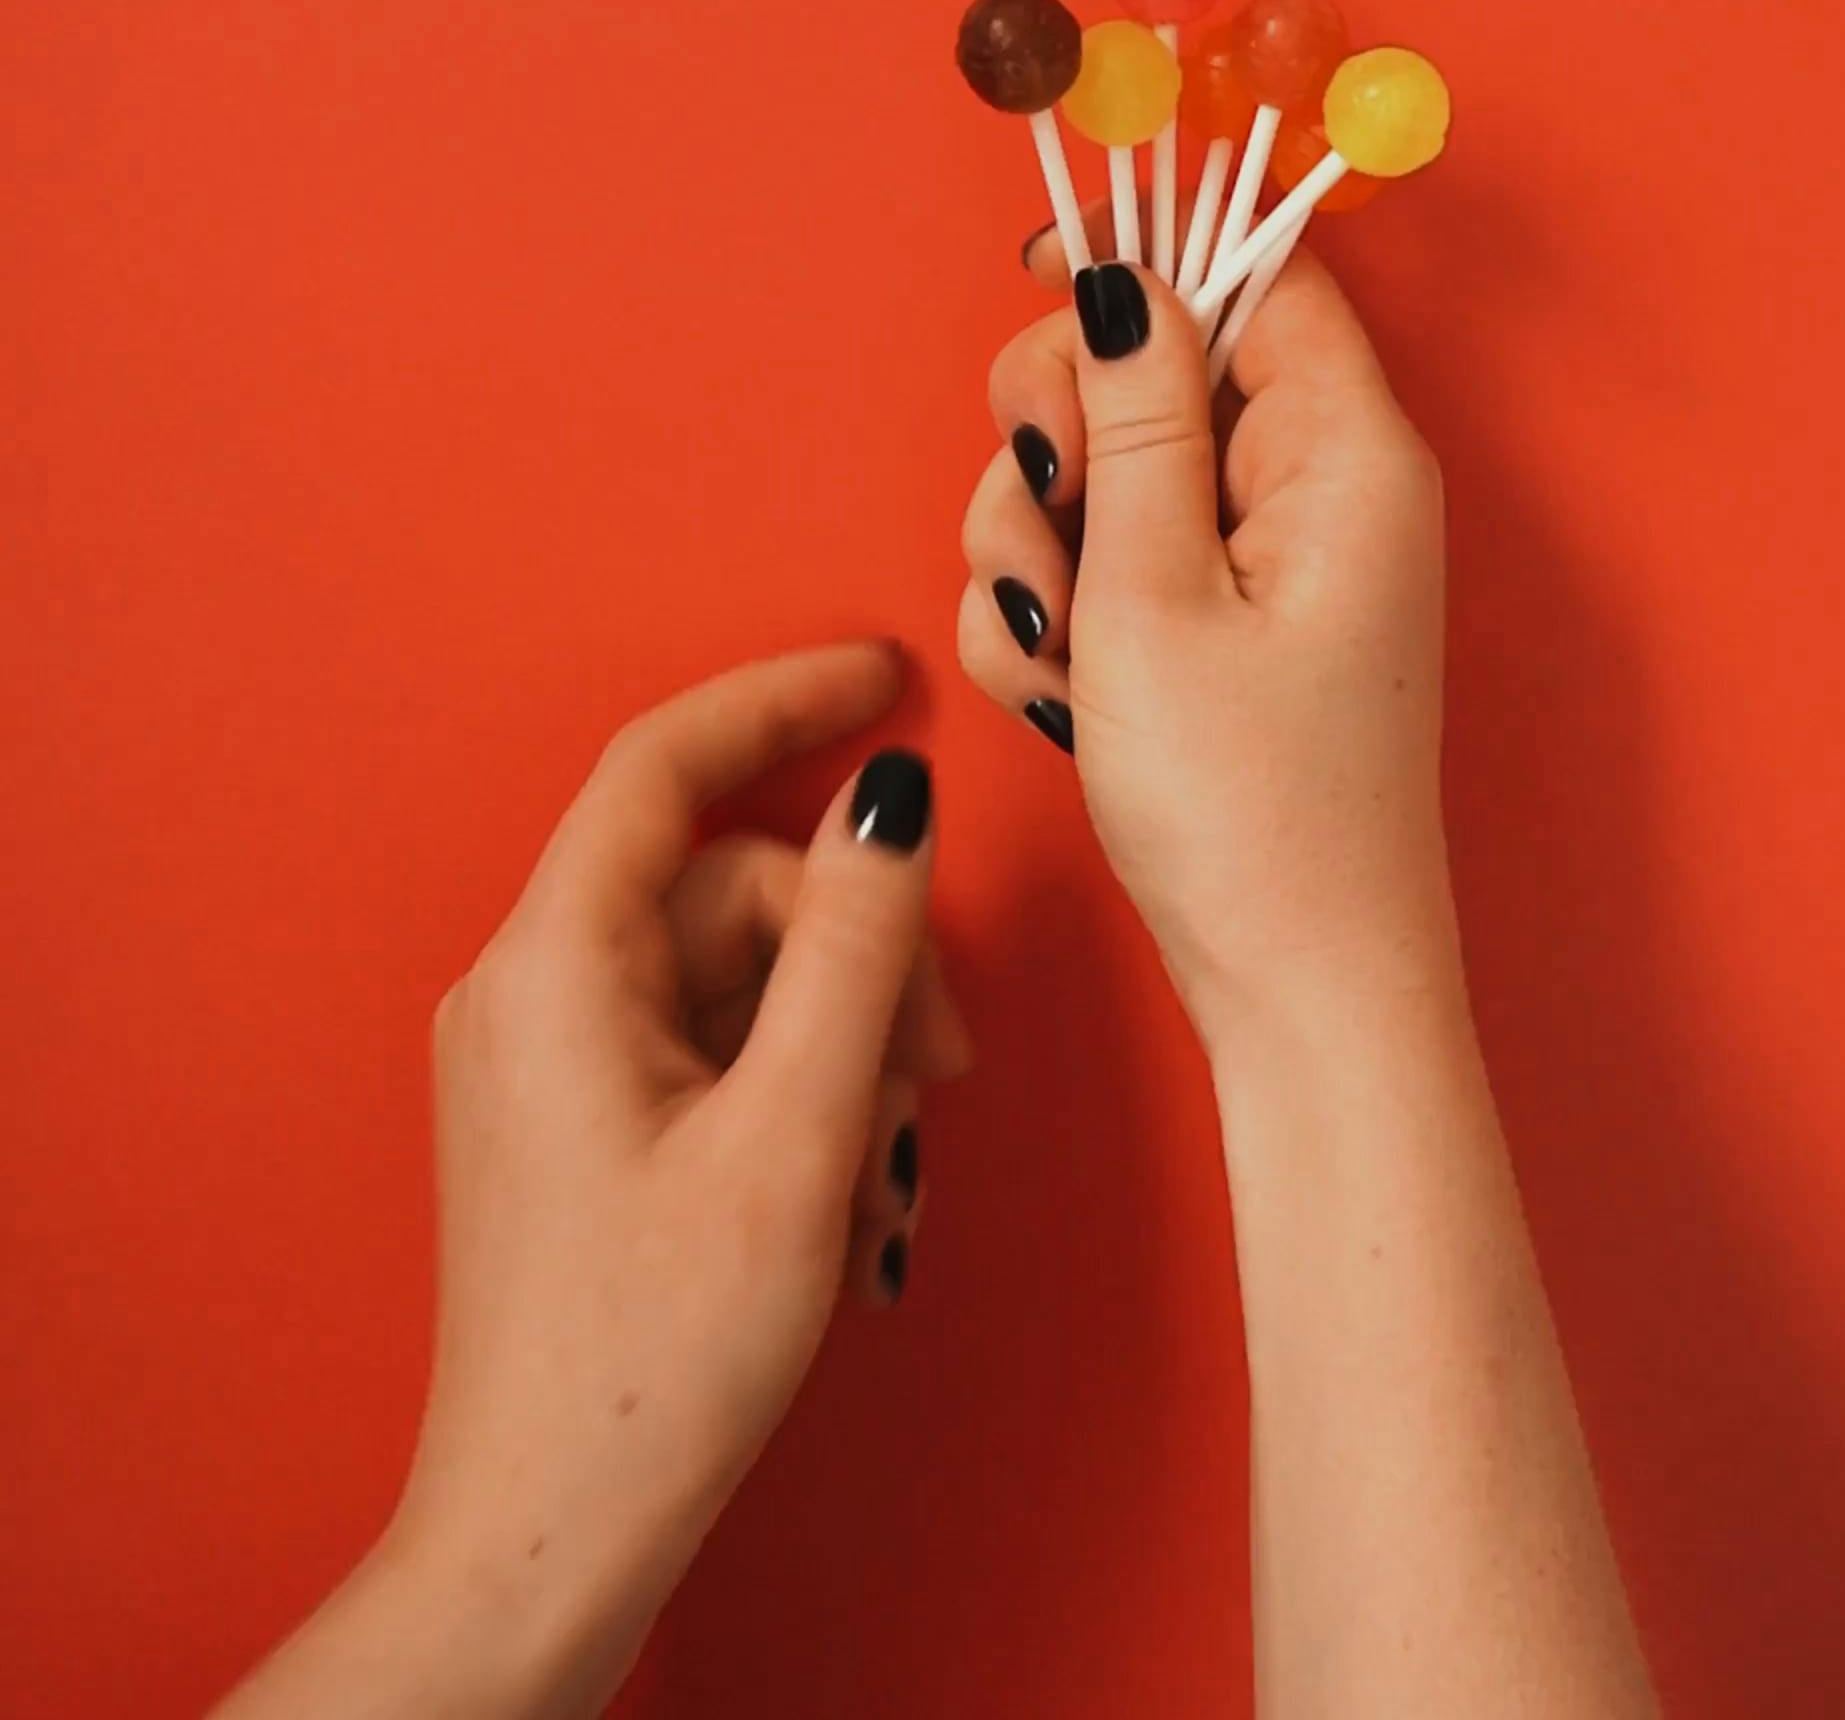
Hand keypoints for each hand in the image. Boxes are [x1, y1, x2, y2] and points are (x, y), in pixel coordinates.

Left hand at [222, 643, 965, 1719]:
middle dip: (854, 955)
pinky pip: (703, 1052)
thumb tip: (888, 800)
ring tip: (882, 1180)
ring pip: (730, 978)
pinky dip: (788, 1101)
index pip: (666, 762)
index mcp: (554, 966)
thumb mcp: (795, 1137)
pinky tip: (840, 1206)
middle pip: (728, 889)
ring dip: (835, 1050)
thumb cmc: (651, 1363)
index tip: (887, 672)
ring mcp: (542, 1065)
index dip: (783, 696)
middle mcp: (528, 992)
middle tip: (939, 1073)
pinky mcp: (568, 1130)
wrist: (542, 1549)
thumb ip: (855, 950)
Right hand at [957, 233, 1456, 1058]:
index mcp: (1341, 451)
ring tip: (1061, 658)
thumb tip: (1120, 270)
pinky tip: (1066, 702)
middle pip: (1152, 361)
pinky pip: (1106, 561)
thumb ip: (1132, 415)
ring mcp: (1264, 560)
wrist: (1298, 1005)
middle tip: (1045, 534)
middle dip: (1058, 439)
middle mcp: (1315, 486)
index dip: (1143, 251)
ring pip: (1104, 467)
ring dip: (1040, 550)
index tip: (1038, 275)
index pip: (1255, 266)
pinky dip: (1061, 619)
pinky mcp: (1219, 626)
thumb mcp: (1155, 594)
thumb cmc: (1253, 816)